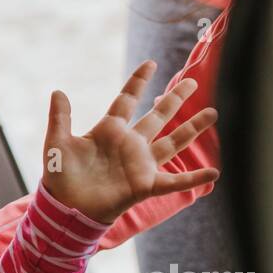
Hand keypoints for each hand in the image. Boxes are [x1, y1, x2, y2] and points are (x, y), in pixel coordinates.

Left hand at [41, 60, 218, 224]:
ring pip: (173, 141)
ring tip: (213, 113)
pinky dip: (194, 178)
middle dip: (175, 99)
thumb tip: (58, 91)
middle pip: (158, 116)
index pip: (127, 100)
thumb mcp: (57, 143)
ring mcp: (140, 164)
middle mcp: (130, 144)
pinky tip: (215, 173)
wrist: (66, 208)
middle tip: (192, 81)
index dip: (138, 82)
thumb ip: (60, 118)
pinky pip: (174, 181)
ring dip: (192, 128)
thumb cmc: (61, 177)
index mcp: (109, 130)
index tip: (151, 64)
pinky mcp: (146, 185)